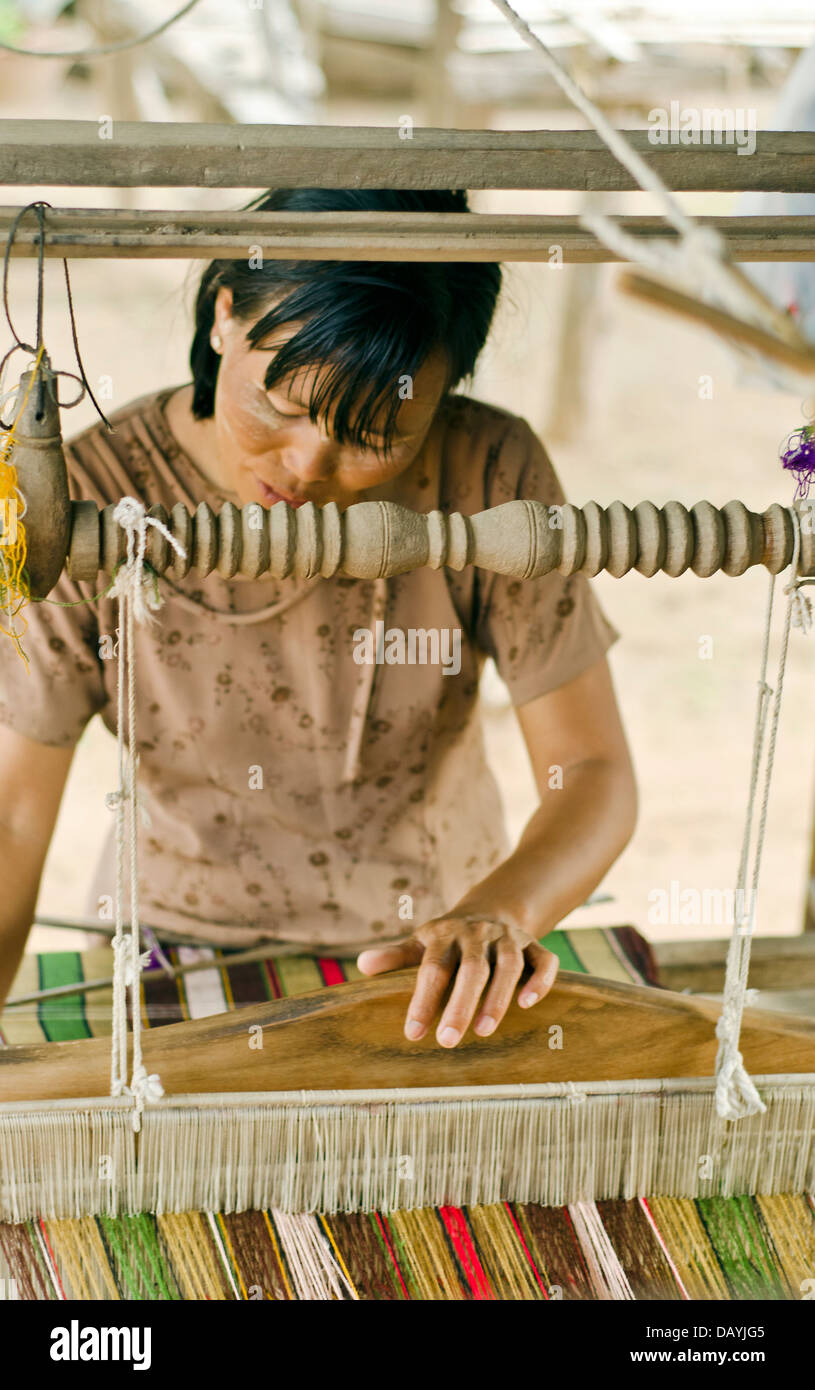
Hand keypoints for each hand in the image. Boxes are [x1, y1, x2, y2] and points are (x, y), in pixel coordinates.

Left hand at [356, 913, 558, 1047]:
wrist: (492, 909)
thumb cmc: (448, 939)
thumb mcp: (421, 943)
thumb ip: (395, 956)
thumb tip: (363, 965)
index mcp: (446, 936)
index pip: (433, 968)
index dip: (423, 1000)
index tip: (413, 1033)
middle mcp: (478, 935)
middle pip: (472, 969)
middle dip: (460, 1005)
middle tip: (447, 1041)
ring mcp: (508, 939)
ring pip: (508, 965)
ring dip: (497, 997)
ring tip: (484, 1032)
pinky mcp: (534, 945)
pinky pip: (543, 960)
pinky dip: (539, 980)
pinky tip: (529, 1003)